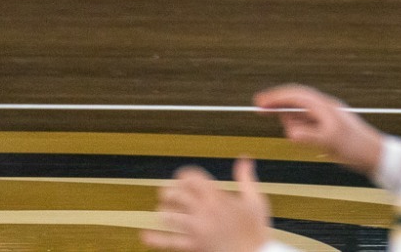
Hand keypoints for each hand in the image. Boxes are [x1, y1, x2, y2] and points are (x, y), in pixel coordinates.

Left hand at [142, 157, 271, 251]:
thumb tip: (244, 158)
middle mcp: (204, 211)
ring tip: (163, 209)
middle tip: (167, 193)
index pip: (193, 178)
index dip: (184, 174)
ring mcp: (197, 230)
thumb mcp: (255, 200)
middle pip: (178, 195)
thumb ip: (246, 178)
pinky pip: (170, 242)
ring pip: (171, 216)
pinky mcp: (194, 246)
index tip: (182, 176)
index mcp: (218, 198)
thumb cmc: (256, 229)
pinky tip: (144, 235)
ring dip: (165, 211)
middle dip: (170, 191)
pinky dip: (156, 239)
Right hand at [255, 84, 387, 175]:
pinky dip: (296, 122)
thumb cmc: (355, 147)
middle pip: (297, 99)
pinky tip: (293, 129)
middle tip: (258, 107)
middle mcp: (325, 107)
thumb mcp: (331, 142)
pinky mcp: (329, 126)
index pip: (297, 96)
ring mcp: (327, 116)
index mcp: (325, 107)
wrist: (374, 153)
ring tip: (274, 118)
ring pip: (301, 109)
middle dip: (277, 102)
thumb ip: (310, 137)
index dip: (276, 97)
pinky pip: (307, 119)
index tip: (259, 102)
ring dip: (287, 113)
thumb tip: (290, 132)